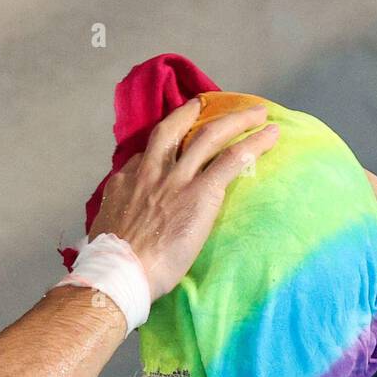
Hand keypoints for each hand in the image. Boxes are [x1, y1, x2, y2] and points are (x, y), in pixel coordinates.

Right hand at [89, 99, 279, 298]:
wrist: (121, 271)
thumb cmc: (113, 264)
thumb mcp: (105, 228)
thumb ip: (120, 215)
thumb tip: (127, 221)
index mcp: (126, 181)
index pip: (145, 155)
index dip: (162, 147)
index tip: (174, 145)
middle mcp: (151, 172)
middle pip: (174, 129)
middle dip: (192, 113)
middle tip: (205, 104)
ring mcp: (177, 180)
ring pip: (209, 136)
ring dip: (236, 121)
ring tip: (257, 113)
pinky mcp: (200, 193)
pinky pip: (231, 160)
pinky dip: (253, 144)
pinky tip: (270, 136)